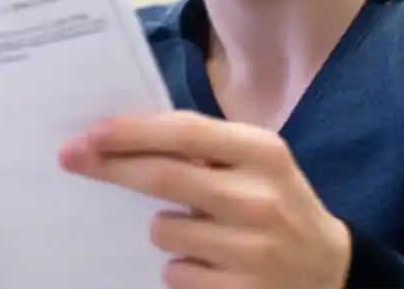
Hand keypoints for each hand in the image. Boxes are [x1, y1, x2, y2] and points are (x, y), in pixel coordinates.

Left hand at [59, 111, 351, 288]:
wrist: (331, 272)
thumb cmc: (278, 205)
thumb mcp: (258, 164)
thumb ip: (206, 148)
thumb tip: (123, 135)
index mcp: (263, 152)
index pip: (185, 132)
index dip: (132, 131)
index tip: (90, 132)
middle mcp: (260, 197)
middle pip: (163, 176)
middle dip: (110, 166)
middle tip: (72, 158)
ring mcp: (252, 249)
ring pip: (163, 230)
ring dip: (163, 228)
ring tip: (197, 230)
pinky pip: (175, 272)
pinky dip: (181, 267)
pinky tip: (211, 264)